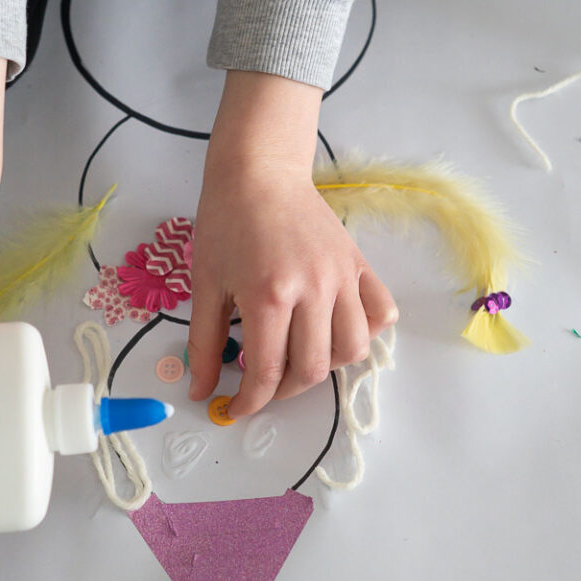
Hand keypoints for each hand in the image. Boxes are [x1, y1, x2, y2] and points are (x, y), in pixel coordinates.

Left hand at [186, 71, 396, 417]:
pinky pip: (380, 313)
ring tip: (298, 358)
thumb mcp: (205, 283)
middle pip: (311, 369)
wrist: (259, 171)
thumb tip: (200, 391)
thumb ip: (204, 342)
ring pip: (352, 349)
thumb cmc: (225, 223)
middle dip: (283, 392)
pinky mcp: (358, 265)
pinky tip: (335, 329)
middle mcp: (313, 290)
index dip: (250, 402)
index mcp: (269, 296)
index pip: (267, 372)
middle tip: (262, 386)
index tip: (236, 409)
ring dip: (325, 367)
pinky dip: (365, 331)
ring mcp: (342, 277)